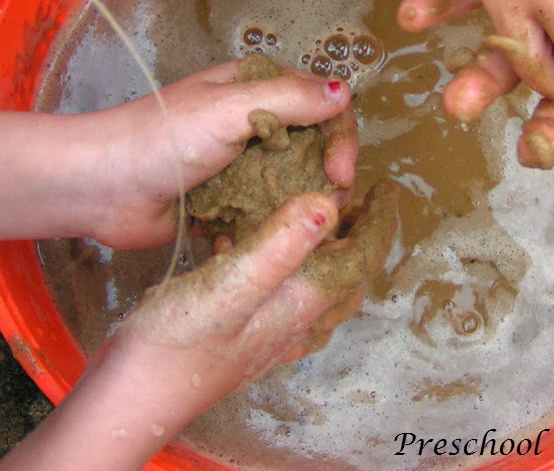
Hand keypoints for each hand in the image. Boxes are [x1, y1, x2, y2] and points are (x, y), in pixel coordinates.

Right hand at [0, 193, 365, 470]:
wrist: (132, 397)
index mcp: (303, 302)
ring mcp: (271, 331)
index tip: (389, 188)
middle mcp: (296, 320)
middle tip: (364, 201)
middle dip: (363, 236)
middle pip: (349, 274)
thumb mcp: (230, 286)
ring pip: (321, 285)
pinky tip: (261, 247)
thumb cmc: (177, 344)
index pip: (362, 258)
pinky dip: (291, 265)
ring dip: (331, 250)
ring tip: (323, 218)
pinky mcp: (245, 332)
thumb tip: (329, 203)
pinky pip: (286, 292)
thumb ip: (280, 246)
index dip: (380, 221)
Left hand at [87, 60, 355, 248]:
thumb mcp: (230, 108)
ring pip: (298, 177)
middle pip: (316, 143)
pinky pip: (272, 206)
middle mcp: (257, 121)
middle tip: (331, 201)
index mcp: (257, 87)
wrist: (105, 189)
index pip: (322, 102)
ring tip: (309, 224)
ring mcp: (246, 162)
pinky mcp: (234, 197)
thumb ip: (290, 98)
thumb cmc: (165, 138)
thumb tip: (346, 91)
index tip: (341, 172)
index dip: (341, 135)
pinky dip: (281, 218)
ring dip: (308, 198)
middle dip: (329, 172)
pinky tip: (284, 236)